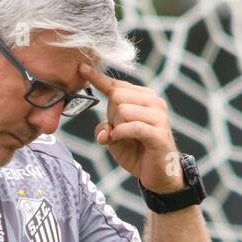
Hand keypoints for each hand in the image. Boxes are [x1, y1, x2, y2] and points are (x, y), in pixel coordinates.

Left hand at [80, 62, 181, 193]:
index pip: (117, 84)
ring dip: (117, 128)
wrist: (159, 175)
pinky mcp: (158, 133)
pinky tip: (122, 139)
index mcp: (144, 98)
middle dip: (111, 116)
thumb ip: (105, 127)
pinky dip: (121, 134)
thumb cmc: (137, 152)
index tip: (82, 67)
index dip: (98, 78)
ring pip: (123, 110)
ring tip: (126, 139)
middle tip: (119, 132)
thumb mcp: (115, 137)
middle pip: (117, 96)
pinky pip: (132, 126)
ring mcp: (159, 117)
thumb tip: (104, 131)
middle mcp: (154, 102)